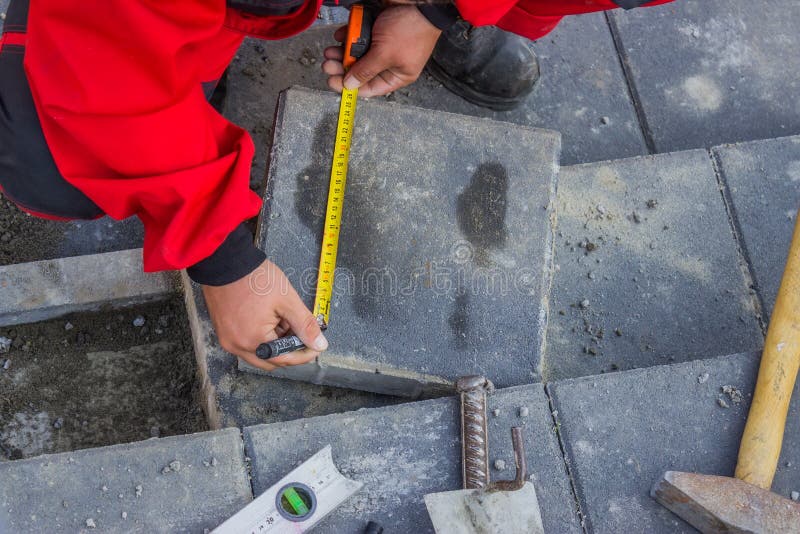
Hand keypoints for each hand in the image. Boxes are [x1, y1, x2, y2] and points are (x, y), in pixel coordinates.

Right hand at [202, 259, 327, 371]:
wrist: (227, 261)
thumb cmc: (254, 278)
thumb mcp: (287, 300)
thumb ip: (305, 325)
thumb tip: (320, 344)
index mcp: (253, 341)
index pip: (285, 359)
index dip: (304, 353)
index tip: (316, 345)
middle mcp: (237, 346)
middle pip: (271, 360)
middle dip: (289, 348)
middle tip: (301, 331)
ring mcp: (228, 339)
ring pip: (260, 352)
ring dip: (276, 342)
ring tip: (283, 318)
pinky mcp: (224, 331)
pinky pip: (247, 343)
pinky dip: (261, 336)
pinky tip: (269, 318)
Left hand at [322, 5, 441, 97]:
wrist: (419, 1)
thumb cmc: (410, 29)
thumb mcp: (385, 54)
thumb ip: (365, 70)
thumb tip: (349, 86)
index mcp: (397, 75)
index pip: (370, 88)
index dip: (350, 87)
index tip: (332, 82)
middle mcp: (389, 62)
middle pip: (361, 71)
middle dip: (343, 68)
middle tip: (327, 65)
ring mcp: (383, 44)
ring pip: (357, 53)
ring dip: (342, 52)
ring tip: (329, 51)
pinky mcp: (377, 30)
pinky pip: (359, 36)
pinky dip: (348, 35)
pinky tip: (339, 35)